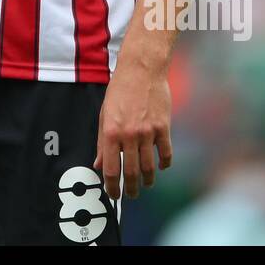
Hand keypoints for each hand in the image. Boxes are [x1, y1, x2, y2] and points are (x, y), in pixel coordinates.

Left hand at [93, 60, 172, 200]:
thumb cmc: (120, 90)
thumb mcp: (104, 115)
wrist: (141, 70)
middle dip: (131, 188)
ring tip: (146, 184)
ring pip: (149, 167)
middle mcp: (129, 135)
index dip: (112, 186)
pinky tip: (161, 166)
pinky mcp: (164, 128)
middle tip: (131, 194)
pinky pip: (166, 153)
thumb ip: (102, 142)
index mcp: (111, 132)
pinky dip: (164, 164)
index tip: (114, 194)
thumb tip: (99, 163)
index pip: (111, 169)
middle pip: (131, 172)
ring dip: (148, 180)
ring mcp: (148, 132)